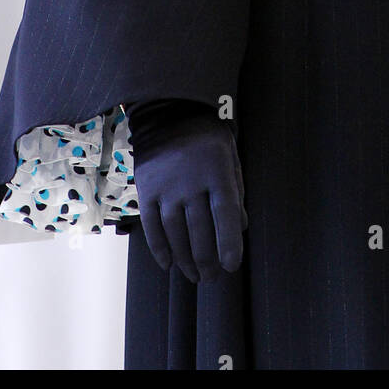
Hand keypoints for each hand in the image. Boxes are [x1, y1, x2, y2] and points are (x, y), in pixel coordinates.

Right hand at [127, 99, 247, 283]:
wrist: (169, 112)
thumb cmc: (208, 136)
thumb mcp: (230, 155)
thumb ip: (236, 189)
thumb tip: (241, 227)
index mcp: (217, 172)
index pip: (226, 216)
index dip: (229, 244)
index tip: (231, 265)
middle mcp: (192, 183)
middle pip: (200, 231)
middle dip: (207, 260)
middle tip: (211, 277)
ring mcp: (167, 187)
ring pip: (176, 234)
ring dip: (186, 260)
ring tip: (194, 275)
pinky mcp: (147, 189)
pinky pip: (152, 226)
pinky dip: (160, 248)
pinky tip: (169, 264)